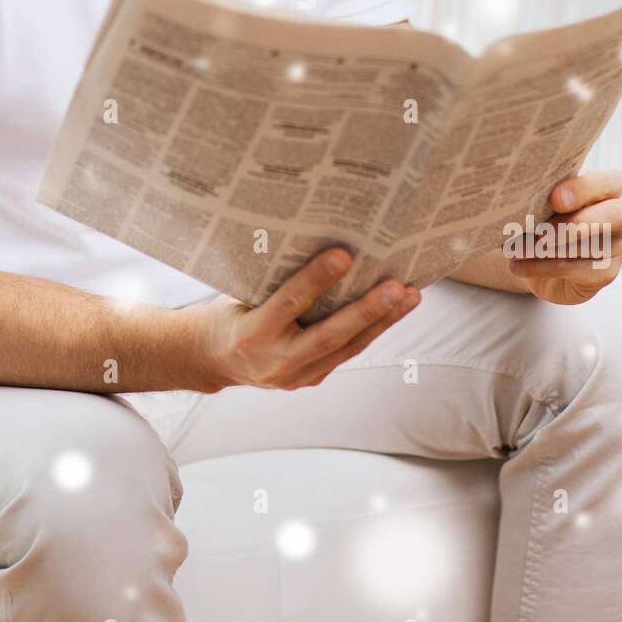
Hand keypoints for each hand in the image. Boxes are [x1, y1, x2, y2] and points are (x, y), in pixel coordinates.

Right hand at [190, 247, 420, 391]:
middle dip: (367, 311)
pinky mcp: (311, 379)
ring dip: (383, 322)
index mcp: (252, 334)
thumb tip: (320, 242)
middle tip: (397, 286)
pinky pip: (346, 352)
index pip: (290, 302)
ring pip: (348, 347)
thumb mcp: (241, 293)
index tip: (344, 255)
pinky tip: (394, 310)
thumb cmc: (229, 312)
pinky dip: (372, 330)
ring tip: (410, 296)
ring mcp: (296, 376)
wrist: (211, 359)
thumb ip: (275, 279)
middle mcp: (276, 361)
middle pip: (330, 334)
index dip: (317, 279)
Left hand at [507, 168, 621, 304]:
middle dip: (575, 224)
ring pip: (589, 247)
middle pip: (614, 217)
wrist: (546, 256)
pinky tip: (516, 266)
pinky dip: (541, 267)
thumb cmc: (550, 215)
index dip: (582, 190)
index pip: (608, 183)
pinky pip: (575, 269)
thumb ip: (549, 194)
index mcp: (614, 186)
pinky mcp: (607, 272)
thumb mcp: (550, 200)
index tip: (554, 199)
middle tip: (540, 231)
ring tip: (512, 248)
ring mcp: (621, 246)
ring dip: (545, 249)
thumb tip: (523, 195)